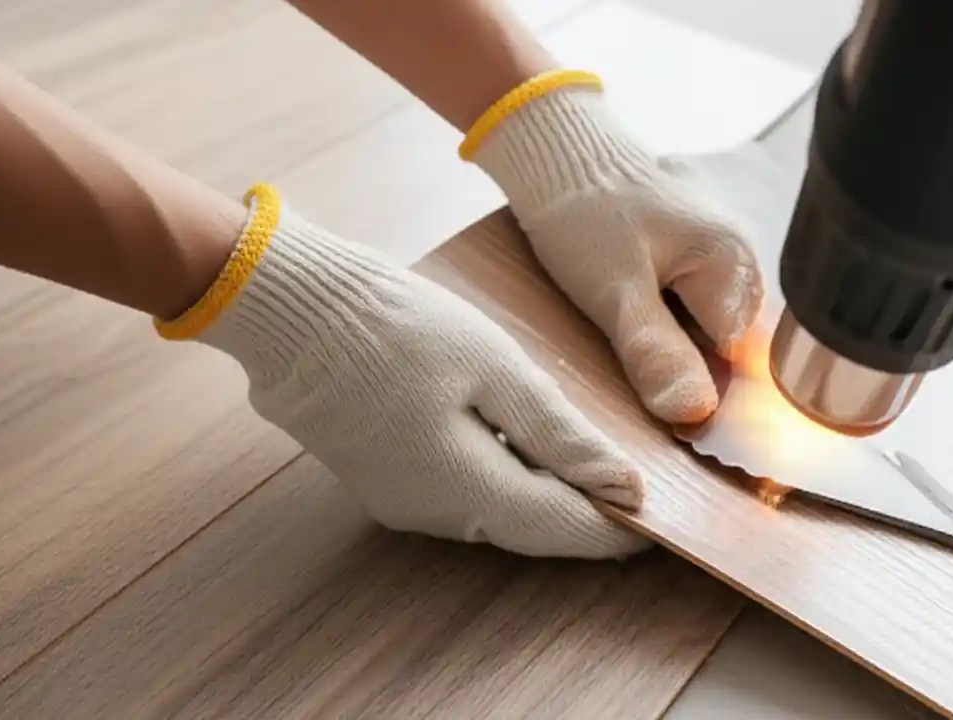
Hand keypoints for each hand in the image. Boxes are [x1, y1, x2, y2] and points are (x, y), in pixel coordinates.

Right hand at [188, 189, 648, 557]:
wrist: (294, 310)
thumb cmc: (397, 326)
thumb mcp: (496, 367)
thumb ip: (562, 435)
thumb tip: (623, 489)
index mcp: (465, 489)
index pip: (563, 530)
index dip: (615, 529)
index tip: (658, 517)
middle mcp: (433, 515)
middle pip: (531, 529)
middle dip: (585, 514)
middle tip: (633, 489)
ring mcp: (402, 503)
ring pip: (498, 515)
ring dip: (546, 495)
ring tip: (591, 464)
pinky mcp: (385, 482)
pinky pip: (463, 495)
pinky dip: (505, 479)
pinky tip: (526, 446)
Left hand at [474, 86, 763, 424]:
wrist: (556, 150)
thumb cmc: (584, 215)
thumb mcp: (615, 293)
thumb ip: (657, 354)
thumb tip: (697, 416)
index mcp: (734, 265)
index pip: (734, 363)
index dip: (694, 387)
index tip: (649, 390)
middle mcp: (741, 259)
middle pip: (721, 349)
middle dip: (680, 362)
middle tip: (627, 346)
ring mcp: (719, 255)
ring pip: (701, 330)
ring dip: (667, 342)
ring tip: (624, 323)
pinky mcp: (693, 254)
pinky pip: (687, 307)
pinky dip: (660, 319)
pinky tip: (631, 308)